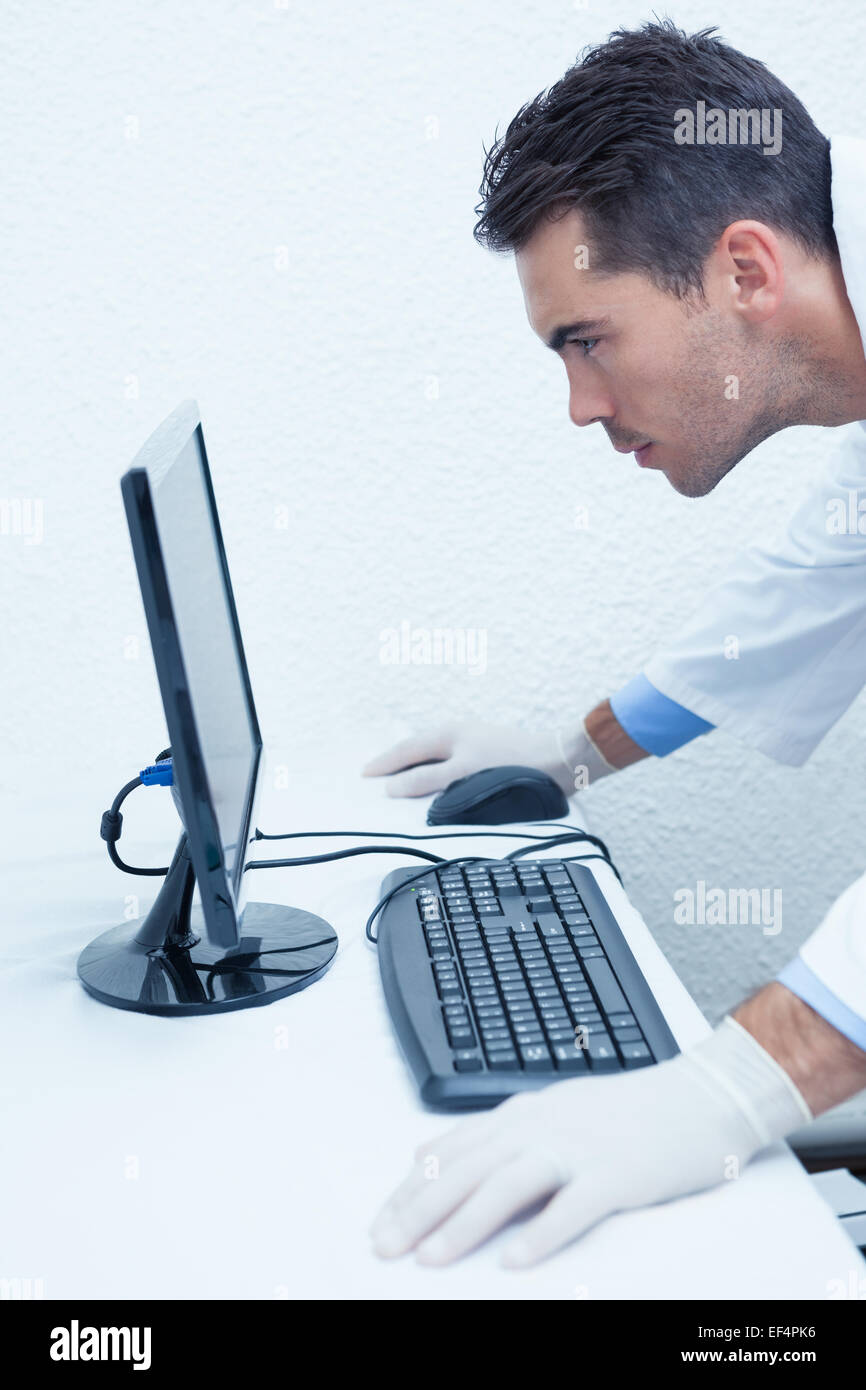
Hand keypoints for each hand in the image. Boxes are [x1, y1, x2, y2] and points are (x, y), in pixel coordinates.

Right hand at [363, 721, 576, 797]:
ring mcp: (474, 742)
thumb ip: (427, 780)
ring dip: (415, 763)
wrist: (558, 761)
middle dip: (395, 760)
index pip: (407, 750)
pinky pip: (449, 760)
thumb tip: (393, 787)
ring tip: (399, 775)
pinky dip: (434, 768)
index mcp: (450, 734)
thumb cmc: (512, 765)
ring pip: (434, 754)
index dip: (385, 764)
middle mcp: (459, 734)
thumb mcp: (463, 774)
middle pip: (418, 748)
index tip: (365, 774)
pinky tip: (437, 779)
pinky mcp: (488, 754)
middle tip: (373, 772)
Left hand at [370, 1018, 811, 1266]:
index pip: (453, 1151)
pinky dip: (543, 1234)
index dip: (411, 1190)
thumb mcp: (549, 1108)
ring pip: (509, 1184)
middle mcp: (542, 1126)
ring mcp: (579, 1148)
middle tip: (384, 1247)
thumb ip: (491, 1130)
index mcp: (522, 1113)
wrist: (699, 1097)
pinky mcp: (618, 1174)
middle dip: (421, 1210)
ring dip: (466, 1222)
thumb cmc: (626, 1111)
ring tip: (431, 1258)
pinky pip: (574, 1207)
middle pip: (469, 1168)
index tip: (380, 1223)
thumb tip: (429, 1150)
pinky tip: (516, 1262)